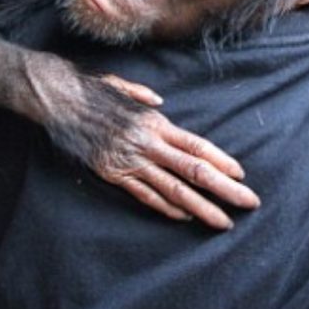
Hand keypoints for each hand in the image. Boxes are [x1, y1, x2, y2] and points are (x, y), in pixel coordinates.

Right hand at [93, 75, 258, 229]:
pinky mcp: (113, 174)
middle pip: (195, 170)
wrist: (58, 100)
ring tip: (223, 222)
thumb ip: (144, 97)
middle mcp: (148, 142)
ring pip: (174, 190)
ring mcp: (131, 161)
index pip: (198, 145)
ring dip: (202, 208)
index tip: (241, 175)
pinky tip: (184, 217)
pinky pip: (145, 195)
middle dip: (225, 189)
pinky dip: (166, 207)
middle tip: (249, 202)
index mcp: (156, 123)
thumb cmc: (92, 91)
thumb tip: (160, 102)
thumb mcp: (123, 87)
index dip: (222, 161)